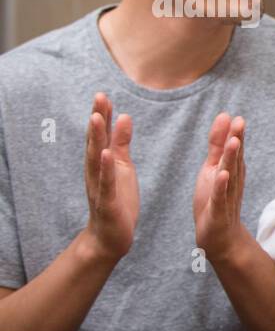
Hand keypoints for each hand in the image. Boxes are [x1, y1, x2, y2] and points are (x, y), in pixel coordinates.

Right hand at [82, 93, 137, 260]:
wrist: (111, 236)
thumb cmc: (117, 199)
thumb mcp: (123, 167)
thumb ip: (121, 143)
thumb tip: (124, 117)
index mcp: (102, 162)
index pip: (101, 134)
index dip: (103, 114)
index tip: (103, 94)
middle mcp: (96, 171)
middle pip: (95, 141)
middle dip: (97, 119)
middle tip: (99, 96)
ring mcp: (99, 186)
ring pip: (96, 158)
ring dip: (97, 138)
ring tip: (97, 117)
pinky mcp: (107, 202)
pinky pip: (106, 183)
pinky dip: (106, 168)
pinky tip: (107, 154)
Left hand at [193, 113, 248, 262]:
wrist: (221, 239)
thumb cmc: (215, 201)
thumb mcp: (213, 169)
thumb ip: (217, 145)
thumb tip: (224, 117)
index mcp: (230, 171)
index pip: (233, 150)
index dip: (234, 134)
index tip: (235, 116)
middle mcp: (232, 182)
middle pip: (235, 159)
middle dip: (237, 140)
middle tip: (240, 122)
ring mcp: (226, 197)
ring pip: (229, 175)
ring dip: (232, 159)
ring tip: (234, 142)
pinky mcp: (218, 211)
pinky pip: (220, 197)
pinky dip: (221, 186)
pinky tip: (222, 175)